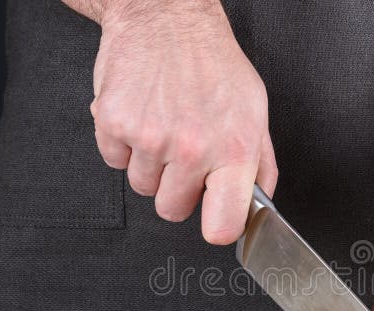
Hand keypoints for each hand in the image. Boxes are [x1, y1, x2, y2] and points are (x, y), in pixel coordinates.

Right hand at [90, 0, 277, 243]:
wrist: (166, 17)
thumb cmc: (212, 63)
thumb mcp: (254, 111)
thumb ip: (260, 164)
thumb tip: (258, 201)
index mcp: (233, 150)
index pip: (223, 226)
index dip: (216, 227)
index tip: (214, 218)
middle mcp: (191, 148)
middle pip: (172, 211)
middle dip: (176, 189)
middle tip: (184, 155)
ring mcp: (150, 138)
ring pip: (141, 187)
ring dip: (149, 165)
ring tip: (164, 127)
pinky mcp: (114, 124)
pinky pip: (113, 161)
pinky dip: (123, 145)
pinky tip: (142, 117)